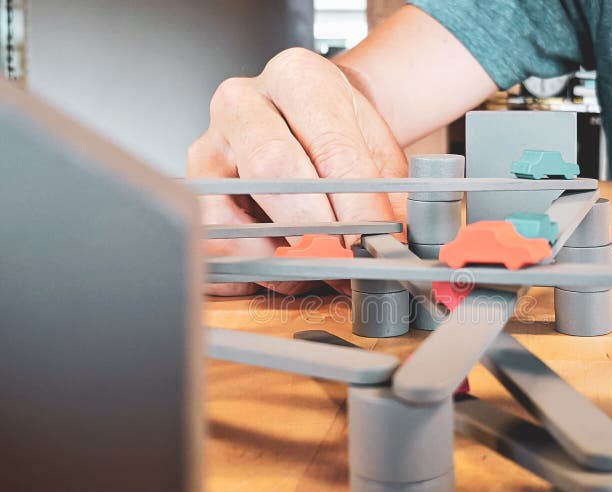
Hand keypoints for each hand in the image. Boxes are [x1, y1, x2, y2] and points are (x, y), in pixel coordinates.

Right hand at [188, 48, 407, 295]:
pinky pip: (210, 239)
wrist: (311, 119)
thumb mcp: (378, 151)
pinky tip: (277, 269)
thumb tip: (392, 247)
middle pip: (272, 169)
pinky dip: (246, 267)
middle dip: (314, 229)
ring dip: (276, 254)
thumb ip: (388, 196)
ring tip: (312, 266)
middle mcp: (243, 103)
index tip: (372, 242)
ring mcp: (210, 145)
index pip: (330, 147)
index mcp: (297, 80)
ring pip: (230, 211)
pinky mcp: (195, 187)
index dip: (355, 205)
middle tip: (343, 260)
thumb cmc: (340, 133)